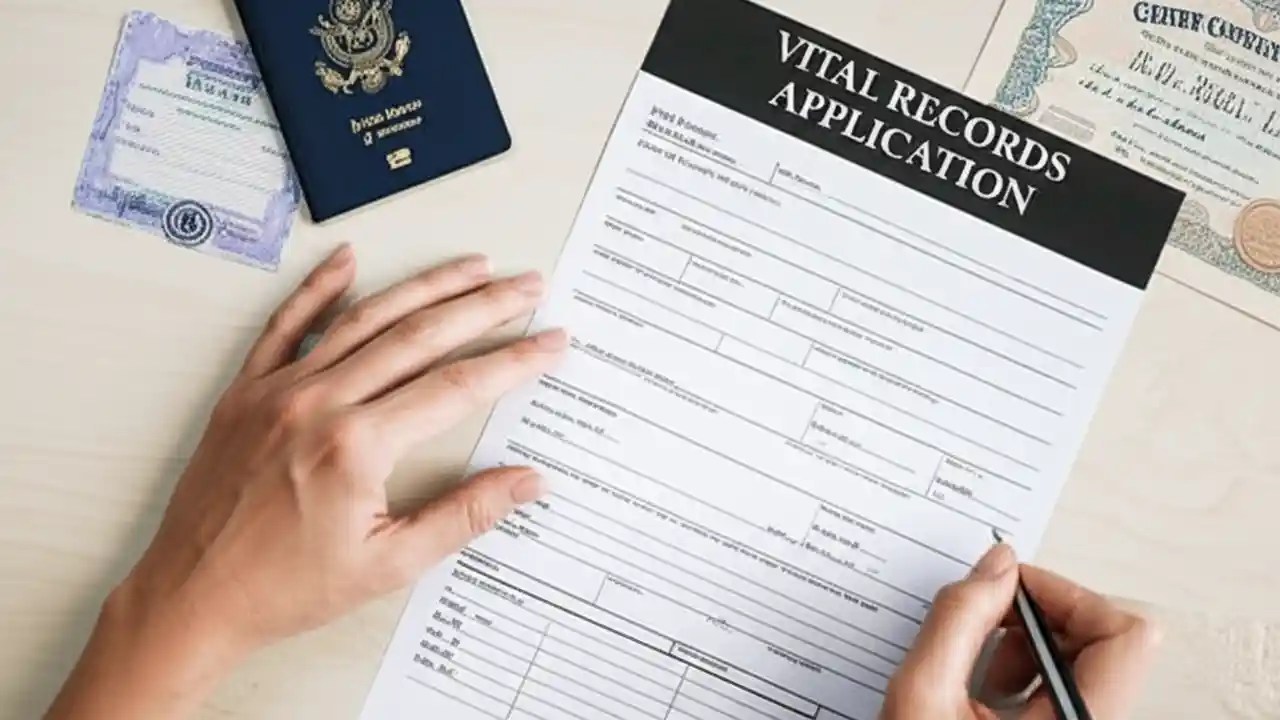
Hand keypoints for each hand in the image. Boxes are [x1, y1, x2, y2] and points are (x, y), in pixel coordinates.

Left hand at [47, 246, 566, 718]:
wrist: (192, 597)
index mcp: (358, 446)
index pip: (458, 386)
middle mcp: (320, 403)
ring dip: (424, 287)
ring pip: (365, 319)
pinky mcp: (246, 391)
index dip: (515, 360)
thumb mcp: (388, 564)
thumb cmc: (285, 589)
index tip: (551, 343)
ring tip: (471, 266)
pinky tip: (348, 259)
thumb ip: (463, 516)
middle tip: (527, 286)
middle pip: (420, 336)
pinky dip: (318, 289)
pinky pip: (287, 326)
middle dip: (484, 306)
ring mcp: (280, 390)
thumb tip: (528, 482)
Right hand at [881, 544, 1159, 719]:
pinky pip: (1071, 690)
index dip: (1065, 595)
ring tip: (980, 668)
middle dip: (1040, 620)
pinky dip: (1029, 675)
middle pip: (1111, 642)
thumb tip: (995, 566)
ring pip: (1092, 665)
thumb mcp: (922, 697)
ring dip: (1032, 648)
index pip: (1126, 634)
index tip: (1010, 589)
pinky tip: (985, 691)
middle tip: (984, 623)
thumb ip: (957, 621)